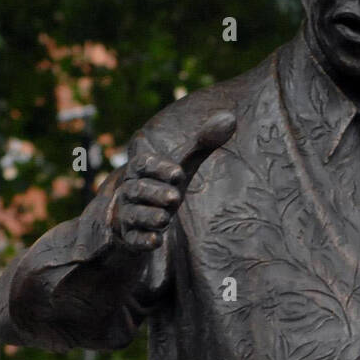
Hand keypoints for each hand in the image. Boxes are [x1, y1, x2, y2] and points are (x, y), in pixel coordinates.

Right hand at [112, 111, 235, 251]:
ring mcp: (128, 215)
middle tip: (176, 198)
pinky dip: (143, 240)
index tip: (178, 173)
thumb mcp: (183, 165)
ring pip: (135, 214)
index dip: (159, 168)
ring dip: (150, 216)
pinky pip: (134, 239)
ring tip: (165, 218)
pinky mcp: (130, 237)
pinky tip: (156, 241)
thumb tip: (230, 117)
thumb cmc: (164, 185)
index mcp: (140, 170)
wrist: (136, 216)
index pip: (144, 164)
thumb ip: (202, 144)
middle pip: (138, 190)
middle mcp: (131, 191)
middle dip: (156, 193)